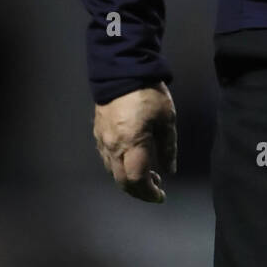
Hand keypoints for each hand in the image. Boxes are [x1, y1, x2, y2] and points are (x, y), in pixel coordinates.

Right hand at [93, 82, 176, 202]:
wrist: (122, 70)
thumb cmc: (149, 94)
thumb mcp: (167, 119)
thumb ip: (168, 147)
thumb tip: (169, 170)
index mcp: (132, 144)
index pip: (136, 180)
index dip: (148, 193)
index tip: (161, 196)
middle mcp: (113, 147)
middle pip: (122, 181)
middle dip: (139, 191)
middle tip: (155, 189)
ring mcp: (102, 140)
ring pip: (112, 172)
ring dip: (129, 179)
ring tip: (148, 175)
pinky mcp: (98, 133)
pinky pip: (106, 159)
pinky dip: (119, 167)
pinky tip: (131, 160)